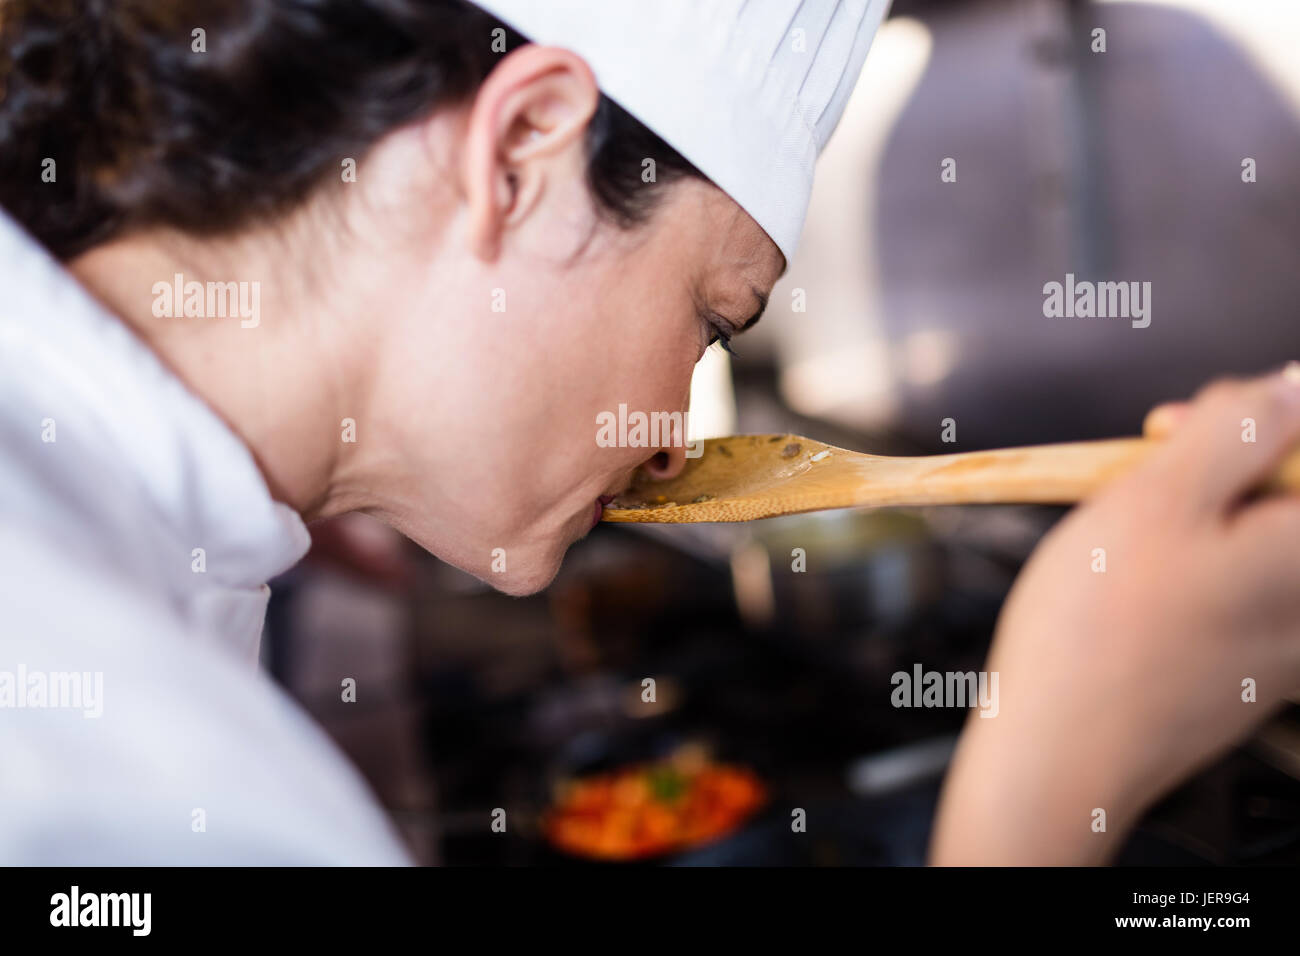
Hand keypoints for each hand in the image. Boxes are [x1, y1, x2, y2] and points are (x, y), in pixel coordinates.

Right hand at [930, 366, 1299, 863]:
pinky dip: (1190, 574)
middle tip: (1144, 474)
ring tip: (1123, 538)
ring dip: (1196, 519)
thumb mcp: (1156, 495)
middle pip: (1284, 495)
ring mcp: (1288, 645)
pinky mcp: (1251, 676)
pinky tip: (1131, 590)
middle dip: (1218, 464)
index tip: (1181, 424)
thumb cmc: (1096, 635)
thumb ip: (1236, 426)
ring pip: (1254, 544)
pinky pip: (1237, 595)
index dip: (1255, 415)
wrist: (1060, 756)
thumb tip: (1291, 386)